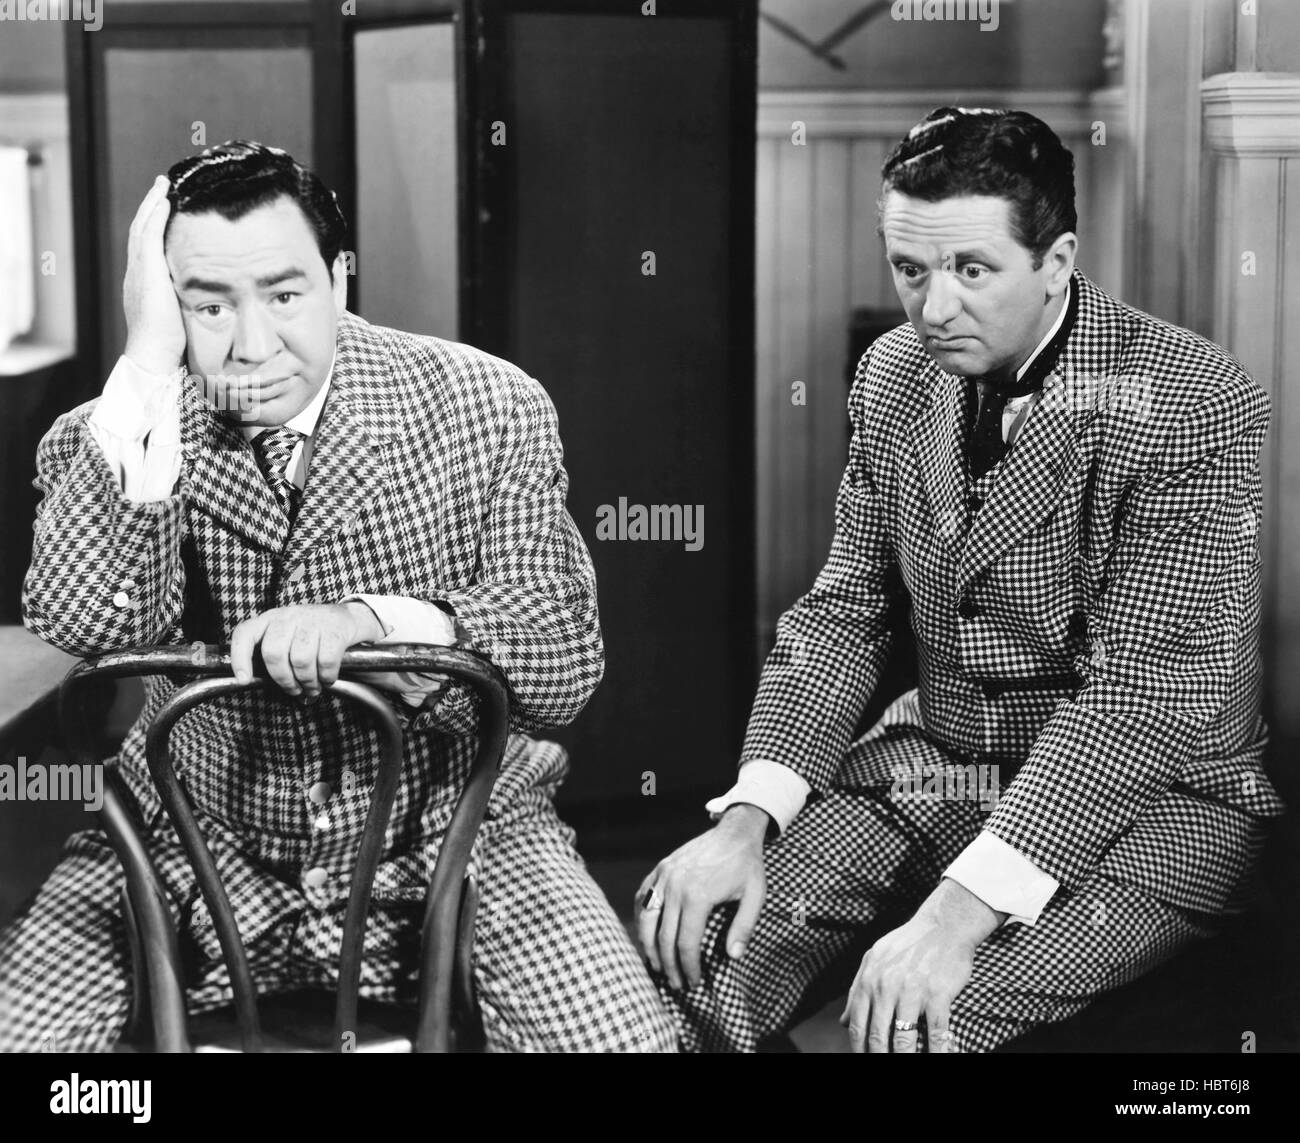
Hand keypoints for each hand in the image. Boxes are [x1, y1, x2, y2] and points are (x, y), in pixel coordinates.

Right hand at [123, 175, 185, 376]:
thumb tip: (215, 305)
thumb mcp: (182, 318)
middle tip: (162, 187)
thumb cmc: (173, 346)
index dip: (155, 227)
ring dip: (153, 204)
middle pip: (141, 230)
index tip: (165, 211)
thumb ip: (193, 305)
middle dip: (151, 208)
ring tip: (163, 185)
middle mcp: (137, 273)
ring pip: (143, 226)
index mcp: (145, 285)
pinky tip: (164, 199)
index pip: (149, 248)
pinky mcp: (146, 269)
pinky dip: (155, 214)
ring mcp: (139, 270)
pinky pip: (148, 233)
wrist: (153, 354)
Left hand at [229, 602, 384, 699]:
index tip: (244, 679)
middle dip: (283, 680)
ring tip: (312, 687)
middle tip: (293, 689)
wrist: (349, 618)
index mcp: (270, 619)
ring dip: (308, 681)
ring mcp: (312, 620)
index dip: (240, 658)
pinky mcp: (335, 628)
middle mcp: (288, 616)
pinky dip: (326, 677)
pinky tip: (327, 678)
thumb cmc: (312, 634)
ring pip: (300, 660)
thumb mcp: (288, 636)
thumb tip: (260, 684)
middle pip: (274, 653)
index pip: (245, 634)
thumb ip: (273, 654)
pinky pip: (326, 661)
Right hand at [634, 803, 767, 989]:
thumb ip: (744, 927)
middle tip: (676, 984)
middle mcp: (676, 886)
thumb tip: (732, 956)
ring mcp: (664, 876)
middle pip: (663, 936)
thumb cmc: (746, 866)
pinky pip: (642, 898)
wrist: (734, 831)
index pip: (686, 943)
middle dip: (669, 965)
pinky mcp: (660, 869)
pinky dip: (641, 919)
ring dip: (649, 947)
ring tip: (657, 966)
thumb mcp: (755, 896)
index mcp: (698, 895)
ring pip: (646, 919)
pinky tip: (646, 934)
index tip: (693, 982)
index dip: (688, 967)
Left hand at [839, 877, 1002, 1053]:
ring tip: (905, 1064)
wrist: (943, 925)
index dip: (859, 1049)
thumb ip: (856, 990)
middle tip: (882, 1066)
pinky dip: (936, 1051)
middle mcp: (886, 987)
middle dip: (879, 1057)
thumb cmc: (907, 944)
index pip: (858, 1025)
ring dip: (904, 1057)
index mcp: (869, 980)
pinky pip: (936, 1033)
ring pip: (904, 1039)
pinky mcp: (938, 995)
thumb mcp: (874, 960)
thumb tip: (843, 1022)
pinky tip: (936, 1057)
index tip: (862, 1059)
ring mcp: (912, 991)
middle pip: (878, 1036)